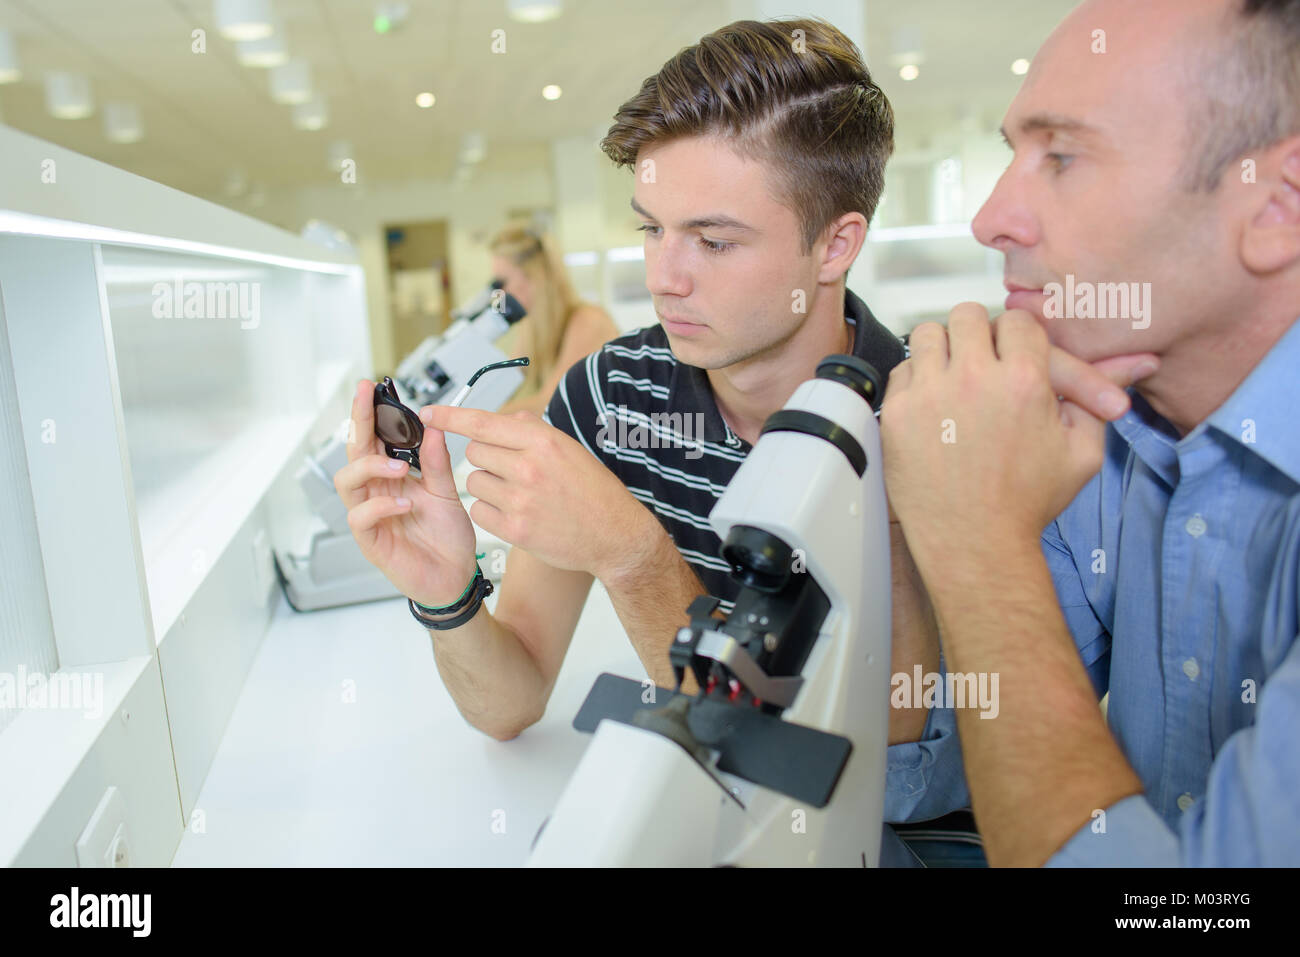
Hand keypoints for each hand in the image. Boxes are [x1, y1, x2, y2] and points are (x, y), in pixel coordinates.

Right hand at [333, 380, 478, 607]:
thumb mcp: (448, 491)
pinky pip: (360, 517)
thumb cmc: (448, 536)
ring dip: (370, 466)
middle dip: (358, 423)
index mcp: (393, 477)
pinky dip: (381, 506)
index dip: (367, 414)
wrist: (457, 576)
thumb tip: (433, 426)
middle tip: (366, 400)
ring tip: (398, 467)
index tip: (369, 387)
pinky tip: (404, 504)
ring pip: (347, 482)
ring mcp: (371, 516)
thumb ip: (437, 462)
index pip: (372, 438)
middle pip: (353, 452)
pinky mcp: (371, 541)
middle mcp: (377, 492)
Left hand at [425, 405, 652, 581]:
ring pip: (472, 481)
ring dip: (487, 485)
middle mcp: (528, 468)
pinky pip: (478, 510)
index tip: (428, 412)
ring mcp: (519, 500)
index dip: (449, 416)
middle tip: (512, 469)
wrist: (615, 535)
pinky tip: (514, 512)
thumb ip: (531, 430)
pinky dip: (489, 510)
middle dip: (485, 457)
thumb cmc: (594, 490)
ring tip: (517, 493)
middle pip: (473, 451)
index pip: (481, 422)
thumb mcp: (568, 447)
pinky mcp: (514, 530)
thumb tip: (498, 418)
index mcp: (542, 441)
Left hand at [880, 304, 1159, 567]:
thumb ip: (1097, 397)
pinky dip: (916, 381)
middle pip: (968, 315)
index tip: (1016, 357)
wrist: (975, 543)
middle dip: (979, 335)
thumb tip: (1135, 363)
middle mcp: (974, 380)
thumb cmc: (1026, 503)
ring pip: (929, 334)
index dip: (1019, 338)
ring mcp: (930, 394)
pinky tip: (933, 405)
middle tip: (984, 361)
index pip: (1018, 321)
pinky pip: (902, 370)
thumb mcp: (1081, 451)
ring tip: (955, 378)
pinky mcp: (897, 413)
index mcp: (1025, 382)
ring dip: (943, 350)